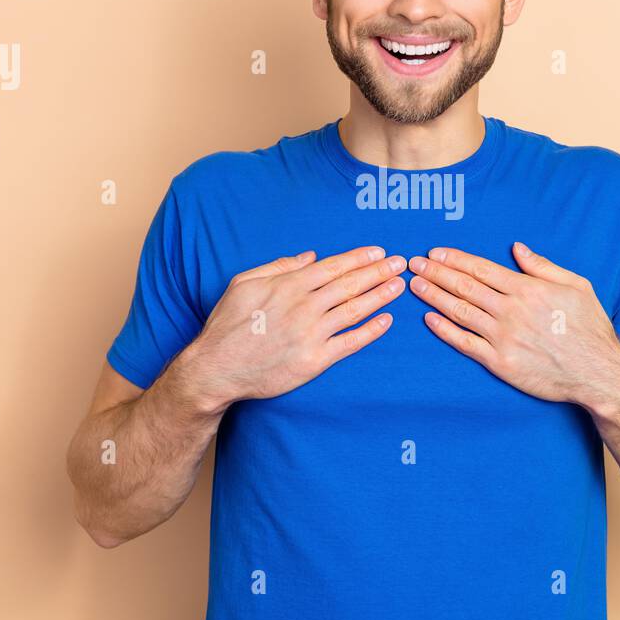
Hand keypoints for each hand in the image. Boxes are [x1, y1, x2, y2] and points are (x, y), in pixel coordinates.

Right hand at [179, 246, 405, 407]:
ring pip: (355, 310)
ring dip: (381, 296)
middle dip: (379, 272)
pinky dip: (371, 331)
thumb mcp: (244, 283)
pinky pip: (350, 343)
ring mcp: (311, 334)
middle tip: (402, 263)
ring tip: (399, 286)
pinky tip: (386, 321)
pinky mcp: (315, 360)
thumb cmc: (227, 324)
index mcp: (289, 286)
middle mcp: (304, 307)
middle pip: (350, 285)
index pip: (334, 267)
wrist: (218, 368)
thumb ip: (279, 267)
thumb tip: (310, 257)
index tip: (379, 251)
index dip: (360, 258)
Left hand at [407, 242, 619, 406]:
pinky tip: (429, 318)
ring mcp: (503, 337)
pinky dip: (445, 330)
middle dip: (436, 273)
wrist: (598, 372)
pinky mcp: (500, 362)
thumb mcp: (576, 286)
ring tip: (415, 285)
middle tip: (414, 264)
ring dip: (434, 296)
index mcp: (527, 289)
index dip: (454, 259)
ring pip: (460, 311)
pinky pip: (465, 343)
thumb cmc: (590, 328)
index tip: (435, 253)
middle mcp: (511, 310)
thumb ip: (543, 266)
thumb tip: (517, 249)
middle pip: (464, 286)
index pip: (481, 268)